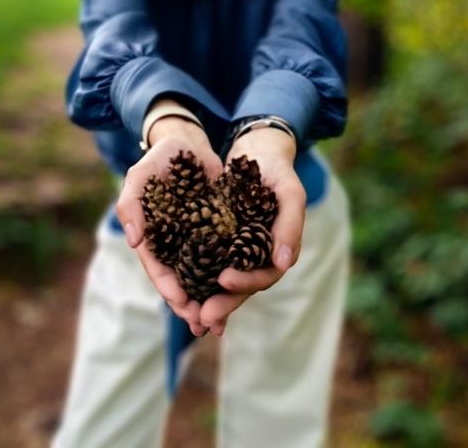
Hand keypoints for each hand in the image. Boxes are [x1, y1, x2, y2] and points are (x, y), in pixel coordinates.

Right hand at [116, 116, 223, 335]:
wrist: (189, 142)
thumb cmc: (159, 159)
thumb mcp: (139, 177)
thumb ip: (131, 205)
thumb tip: (135, 242)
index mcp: (154, 238)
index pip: (159, 268)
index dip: (168, 286)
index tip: (180, 301)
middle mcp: (176, 244)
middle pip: (183, 280)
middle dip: (191, 304)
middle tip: (203, 323)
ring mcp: (199, 238)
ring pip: (205, 275)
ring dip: (211, 298)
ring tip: (221, 321)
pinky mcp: (221, 229)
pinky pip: (227, 256)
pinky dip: (232, 274)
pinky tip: (243, 289)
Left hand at [199, 126, 305, 335]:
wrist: (257, 151)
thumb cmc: (277, 170)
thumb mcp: (289, 192)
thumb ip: (290, 224)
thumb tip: (283, 263)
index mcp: (277, 251)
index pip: (263, 276)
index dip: (245, 282)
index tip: (224, 279)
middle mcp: (256, 256)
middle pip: (240, 286)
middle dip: (222, 303)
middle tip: (201, 316)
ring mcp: (237, 250)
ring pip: (221, 281)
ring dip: (206, 297)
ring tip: (186, 311)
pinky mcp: (218, 240)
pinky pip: (205, 262)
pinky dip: (194, 275)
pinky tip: (177, 286)